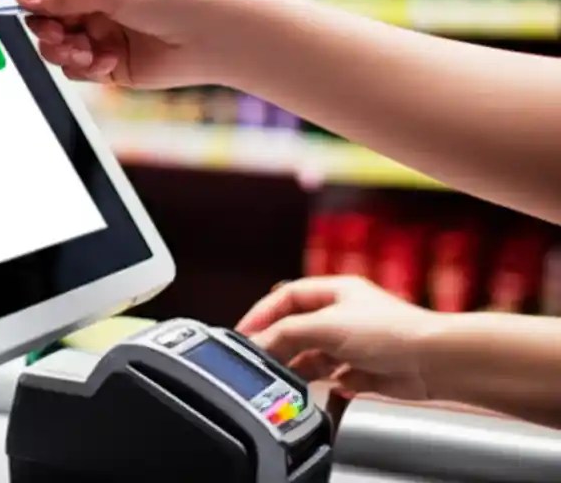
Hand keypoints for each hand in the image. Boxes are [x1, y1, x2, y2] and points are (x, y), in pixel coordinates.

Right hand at [14, 0, 248, 88]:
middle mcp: (97, 0)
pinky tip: (108, 62)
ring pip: (58, 45)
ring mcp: (104, 32)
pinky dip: (86, 68)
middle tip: (56, 33)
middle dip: (45, 27)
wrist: (214, 35)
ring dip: (63, 50)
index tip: (14, 4)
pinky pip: (79, 69)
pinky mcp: (112, 63)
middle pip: (45, 16)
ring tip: (84, 53)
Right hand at [236, 276, 440, 400]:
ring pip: (312, 354)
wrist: (434, 363)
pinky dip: (324, 382)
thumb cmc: (393, 332)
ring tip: (284, 377)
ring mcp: (353, 343)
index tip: (245, 332)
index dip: (263, 313)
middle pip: (297, 327)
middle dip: (279, 343)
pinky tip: (322, 387)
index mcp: (335, 292)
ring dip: (299, 366)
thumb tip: (258, 342)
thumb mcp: (326, 326)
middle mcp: (343, 315)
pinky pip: (332, 376)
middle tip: (260, 359)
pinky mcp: (363, 370)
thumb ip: (287, 333)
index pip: (287, 297)